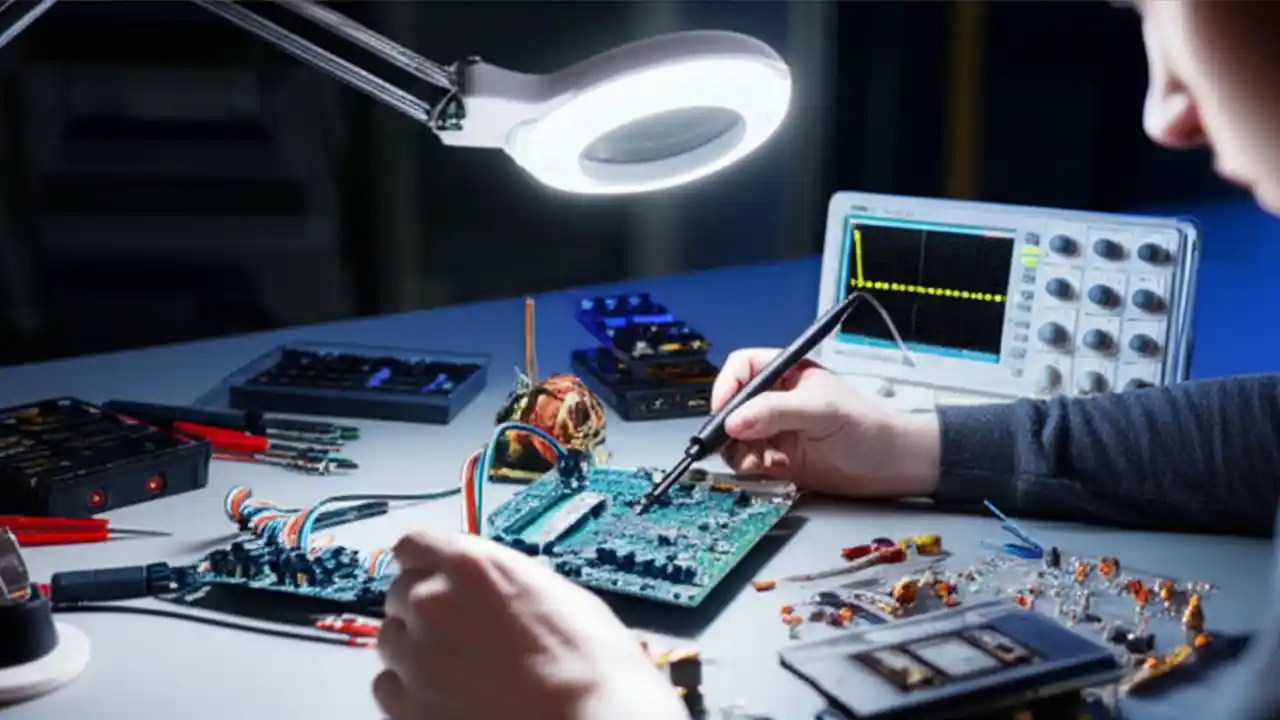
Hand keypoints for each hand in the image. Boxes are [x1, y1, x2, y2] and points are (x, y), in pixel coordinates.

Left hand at [374, 530, 687, 719]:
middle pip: (400, 592)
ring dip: (414, 647)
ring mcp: (418, 657)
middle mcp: (434, 604)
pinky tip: (443, 693)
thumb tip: (494, 588)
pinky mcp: (411, 707)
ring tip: (455, 665)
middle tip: (458, 628)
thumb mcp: (556, 592)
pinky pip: (387, 686)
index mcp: (472, 565)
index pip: (413, 545)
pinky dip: (407, 688)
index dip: (424, 561)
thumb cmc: (591, 663)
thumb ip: (506, 581)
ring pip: (390, 639)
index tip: (430, 572)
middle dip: (423, 607)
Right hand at [710, 348, 939, 497]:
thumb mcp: (820, 411)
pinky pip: (748, 461)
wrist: (889, 466)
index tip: (725, 411)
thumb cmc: (867, 426)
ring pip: (734, 438)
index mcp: (785, 374)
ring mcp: (773, 430)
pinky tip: (778, 467)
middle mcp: (774, 400)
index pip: (742, 368)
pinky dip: (754, 467)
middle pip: (731, 407)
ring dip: (742, 451)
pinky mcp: (776, 458)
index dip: (727, 386)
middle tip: (736, 442)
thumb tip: (736, 420)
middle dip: (730, 427)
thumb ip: (776, 412)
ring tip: (765, 459)